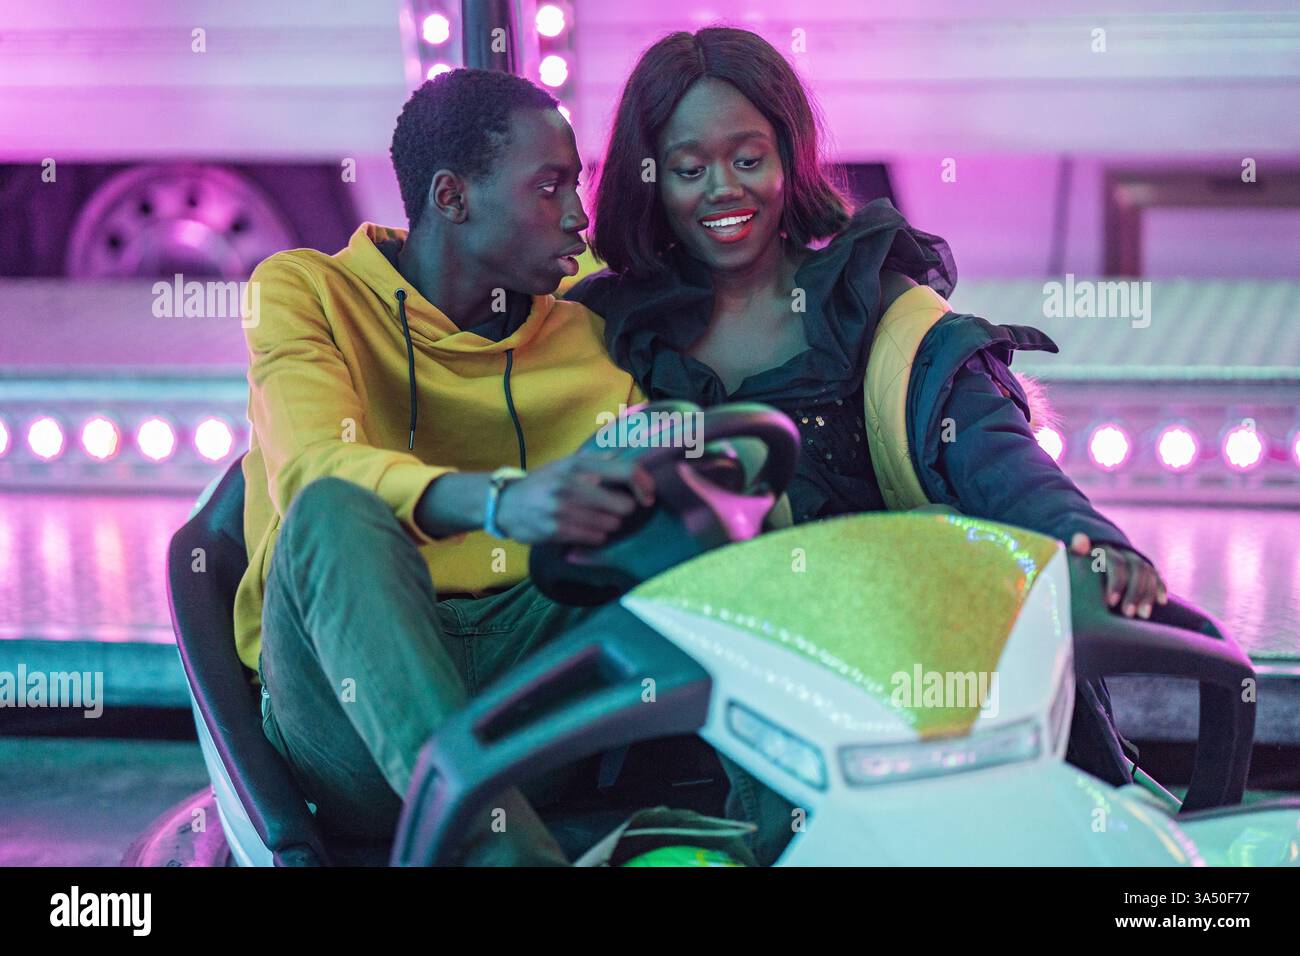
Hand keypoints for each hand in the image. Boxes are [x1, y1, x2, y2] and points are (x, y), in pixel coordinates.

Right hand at [496, 452, 654, 545]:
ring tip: (591, 519)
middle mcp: (572, 484)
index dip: (644, 485)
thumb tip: (623, 458)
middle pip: (623, 505)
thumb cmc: (542, 483)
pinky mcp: (557, 530)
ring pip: (611, 524)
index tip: (648, 497)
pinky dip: (594, 535)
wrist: (504, 503)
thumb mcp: (565, 464)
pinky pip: (594, 538)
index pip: (626, 471)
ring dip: (607, 524)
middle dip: (622, 510)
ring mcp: (563, 508)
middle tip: (612, 509)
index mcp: (577, 464)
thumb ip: (596, 461)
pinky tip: (582, 529)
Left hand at [1069, 533, 1167, 619]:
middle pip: (1136, 569)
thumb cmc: (1075, 566)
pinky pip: (1156, 575)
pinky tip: (1161, 602)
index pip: (1116, 563)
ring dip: (1148, 594)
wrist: (1085, 558)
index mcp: (1104, 550)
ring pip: (1148, 573)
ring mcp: (1135, 560)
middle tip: (1128, 614)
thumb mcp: (1072, 558)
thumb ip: (1076, 551)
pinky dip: (1160, 587)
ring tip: (1143, 616)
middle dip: (1134, 592)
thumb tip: (1080, 538)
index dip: (1116, 583)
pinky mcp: (1145, 568)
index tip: (1110, 602)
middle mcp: (1123, 552)